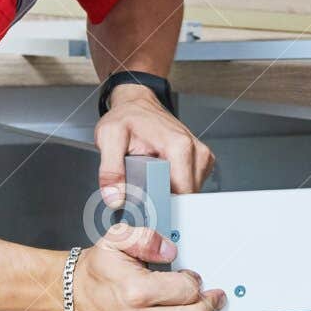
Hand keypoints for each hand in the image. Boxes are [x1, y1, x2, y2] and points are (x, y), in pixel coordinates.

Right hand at [71, 225, 225, 310]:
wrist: (73, 293)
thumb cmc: (98, 271)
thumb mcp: (118, 239)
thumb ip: (146, 238)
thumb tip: (169, 252)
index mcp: (135, 291)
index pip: (187, 290)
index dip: (196, 282)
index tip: (191, 280)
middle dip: (206, 306)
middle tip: (205, 300)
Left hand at [96, 81, 214, 205]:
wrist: (137, 104)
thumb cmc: (127, 117)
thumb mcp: (109, 138)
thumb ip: (110, 170)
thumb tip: (115, 199)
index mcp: (179, 146)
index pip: (179, 195)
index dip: (160, 206)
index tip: (145, 207)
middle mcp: (196, 150)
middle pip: (186, 196)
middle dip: (164, 200)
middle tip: (143, 189)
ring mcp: (201, 155)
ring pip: (189, 193)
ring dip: (170, 193)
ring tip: (151, 179)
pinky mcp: (201, 159)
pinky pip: (191, 184)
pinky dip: (176, 186)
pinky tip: (161, 175)